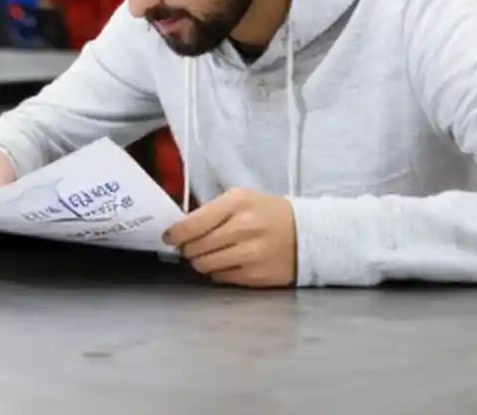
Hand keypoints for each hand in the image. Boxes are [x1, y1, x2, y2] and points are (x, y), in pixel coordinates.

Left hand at [163, 187, 296, 287]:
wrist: (307, 234)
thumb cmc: (267, 213)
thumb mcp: (241, 198)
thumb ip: (210, 211)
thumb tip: (178, 230)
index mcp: (237, 203)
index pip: (193, 223)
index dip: (175, 233)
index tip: (169, 237)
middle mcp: (244, 228)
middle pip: (195, 247)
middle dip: (187, 248)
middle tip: (191, 246)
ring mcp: (251, 254)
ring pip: (204, 265)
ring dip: (200, 262)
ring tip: (208, 254)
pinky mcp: (256, 276)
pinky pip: (220, 278)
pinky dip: (218, 271)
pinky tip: (227, 262)